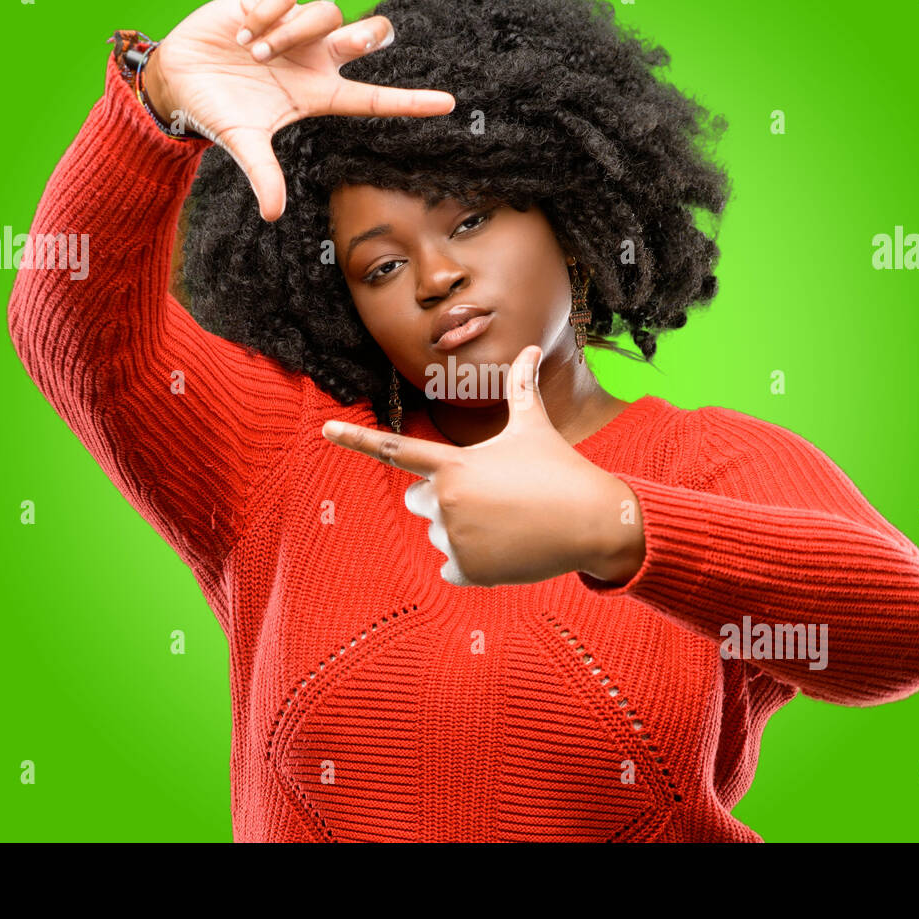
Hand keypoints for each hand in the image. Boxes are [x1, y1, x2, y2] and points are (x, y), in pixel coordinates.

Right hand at [144, 0, 455, 220]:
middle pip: (364, 38)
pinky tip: (243, 31)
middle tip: (356, 40)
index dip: (412, 101)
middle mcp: (313, 60)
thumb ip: (263, 174)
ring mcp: (293, 30)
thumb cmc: (218, 111)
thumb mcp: (243, 143)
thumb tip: (272, 214)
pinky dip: (267, 13)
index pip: (375, 98)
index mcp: (318, 94)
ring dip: (290, 34)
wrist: (178, 80)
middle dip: (369, 35)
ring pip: (323, 15)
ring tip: (254, 53)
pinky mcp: (266, 3)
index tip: (449, 104)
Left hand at [320, 346, 645, 586]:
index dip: (356, 438)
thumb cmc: (560, 470)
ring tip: (505, 524)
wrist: (593, 522)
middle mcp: (445, 499)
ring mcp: (454, 537)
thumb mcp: (534, 427)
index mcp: (454, 463)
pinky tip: (505, 552)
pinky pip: (451, 569)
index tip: (325, 429)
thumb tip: (529, 348)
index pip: (395, 449)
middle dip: (445, 500)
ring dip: (464, 533)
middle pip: (417, 501)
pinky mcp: (467, 570)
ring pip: (438, 536)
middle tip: (490, 498)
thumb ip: (521, 388)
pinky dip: (475, 565)